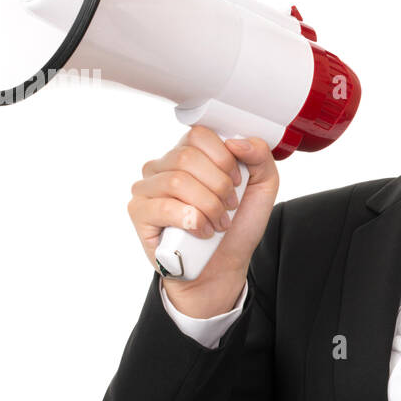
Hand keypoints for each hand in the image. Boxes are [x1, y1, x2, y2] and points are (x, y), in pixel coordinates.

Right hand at [127, 126, 280, 314]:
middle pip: (187, 157)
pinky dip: (192, 221)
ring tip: (217, 223)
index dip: (224, 159)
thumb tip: (236, 140)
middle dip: (218, 187)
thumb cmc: (236, 225)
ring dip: (208, 207)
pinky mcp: (139, 211)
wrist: (223, 266)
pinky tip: (201, 231)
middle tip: (228, 207)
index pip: (199, 135)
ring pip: (177, 181)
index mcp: (189, 152)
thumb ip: (259, 156)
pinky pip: (163, 207)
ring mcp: (147, 187)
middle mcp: (163, 165)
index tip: (236, 182)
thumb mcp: (262, 186)